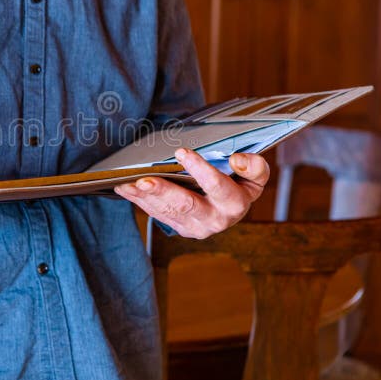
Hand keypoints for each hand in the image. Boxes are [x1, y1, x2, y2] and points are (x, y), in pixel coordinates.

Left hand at [114, 149, 269, 238]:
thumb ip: (253, 167)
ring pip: (166, 211)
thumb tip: (235, 159)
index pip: (217, 186)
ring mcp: (194, 227)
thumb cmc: (240, 183)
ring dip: (145, 197)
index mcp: (235, 204)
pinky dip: (139, 201)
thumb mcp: (255, 176)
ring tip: (128, 183)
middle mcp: (214, 220)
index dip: (200, 169)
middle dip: (163, 191)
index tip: (181, 151)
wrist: (231, 209)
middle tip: (144, 180)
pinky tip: (125, 188)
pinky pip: (156, 214)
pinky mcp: (179, 227)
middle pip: (186, 205)